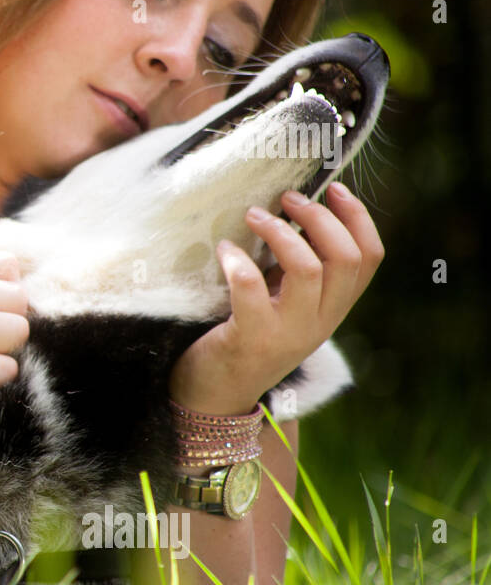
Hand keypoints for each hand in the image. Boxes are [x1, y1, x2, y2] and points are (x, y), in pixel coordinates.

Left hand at [169, 182, 383, 415]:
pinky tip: (224, 249)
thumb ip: (297, 270)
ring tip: (252, 215)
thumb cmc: (245, 336)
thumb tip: (294, 212)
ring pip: (307, 270)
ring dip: (279, 233)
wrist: (216, 397)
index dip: (358, 217)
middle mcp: (320, 323)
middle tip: (286, 199)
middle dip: (318, 218)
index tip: (334, 188)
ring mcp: (287, 334)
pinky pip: (250, 290)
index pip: (369, 258)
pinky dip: (237, 261)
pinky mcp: (250, 340)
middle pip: (344, 259)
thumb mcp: (284, 304)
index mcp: (334, 309)